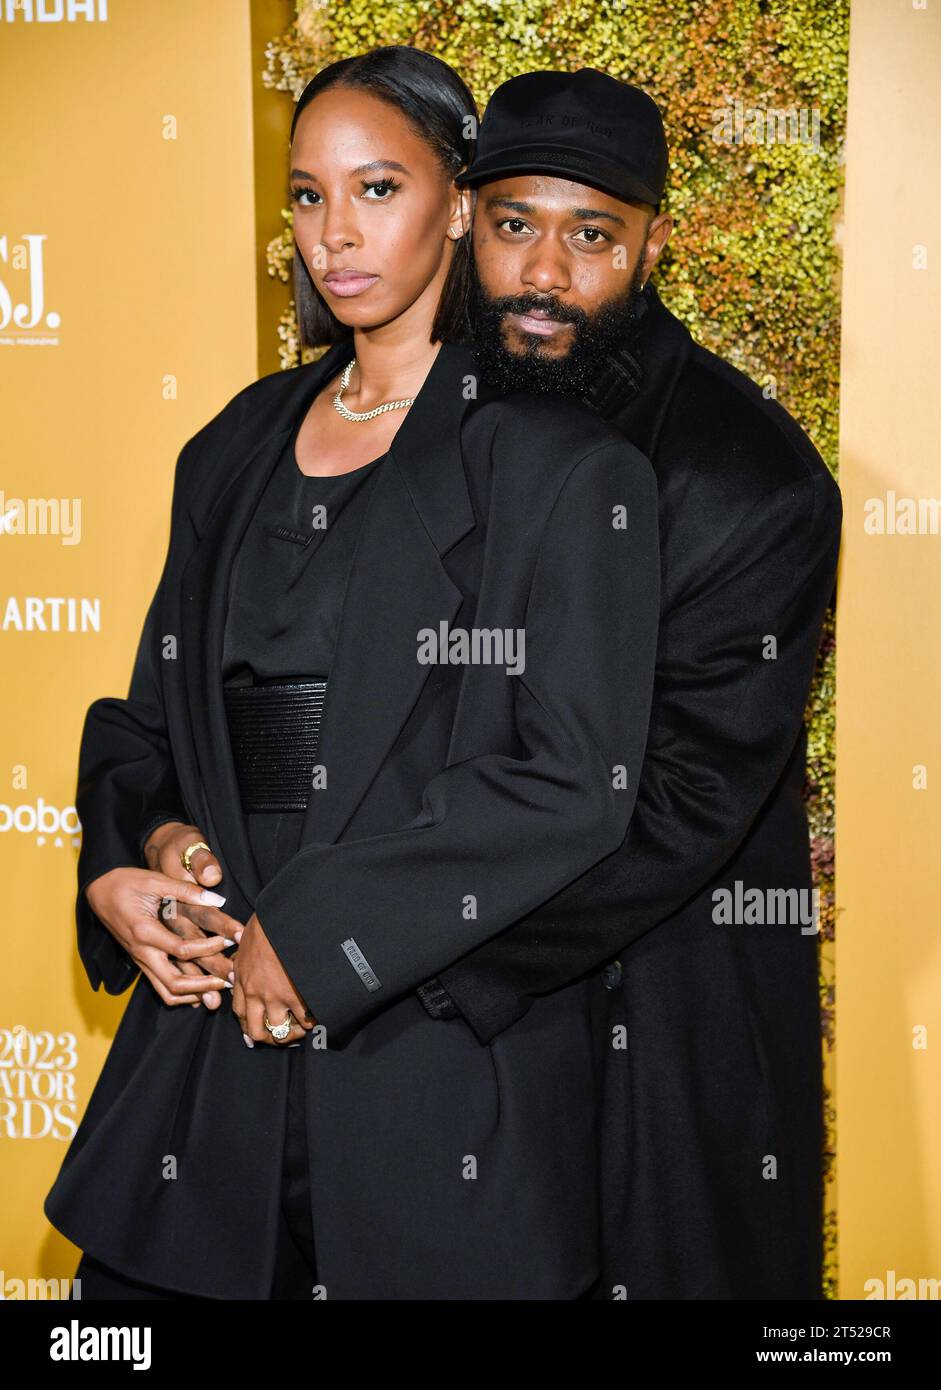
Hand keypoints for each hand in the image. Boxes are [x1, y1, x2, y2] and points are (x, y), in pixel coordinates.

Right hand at [85, 868, 236, 1007]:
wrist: (99, 890)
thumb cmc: (126, 882)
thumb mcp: (155, 881)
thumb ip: (186, 890)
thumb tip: (217, 899)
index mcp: (145, 932)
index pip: (183, 950)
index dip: (209, 948)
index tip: (229, 941)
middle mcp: (141, 952)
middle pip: (175, 984)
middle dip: (205, 985)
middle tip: (230, 979)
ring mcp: (140, 960)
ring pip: (167, 992)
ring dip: (194, 995)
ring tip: (219, 989)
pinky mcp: (141, 962)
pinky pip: (161, 987)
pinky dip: (182, 994)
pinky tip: (201, 989)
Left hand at [231, 913, 315, 1046]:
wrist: (283, 917)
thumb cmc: (266, 923)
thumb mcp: (245, 940)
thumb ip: (242, 958)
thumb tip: (239, 964)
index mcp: (242, 980)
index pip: (240, 1014)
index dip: (249, 1026)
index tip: (258, 1032)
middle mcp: (255, 994)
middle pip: (257, 1032)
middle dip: (269, 1037)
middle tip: (282, 1033)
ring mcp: (275, 997)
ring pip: (280, 1030)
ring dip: (292, 1031)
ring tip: (303, 1025)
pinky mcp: (295, 995)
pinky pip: (304, 1019)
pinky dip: (311, 1021)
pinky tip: (317, 1016)